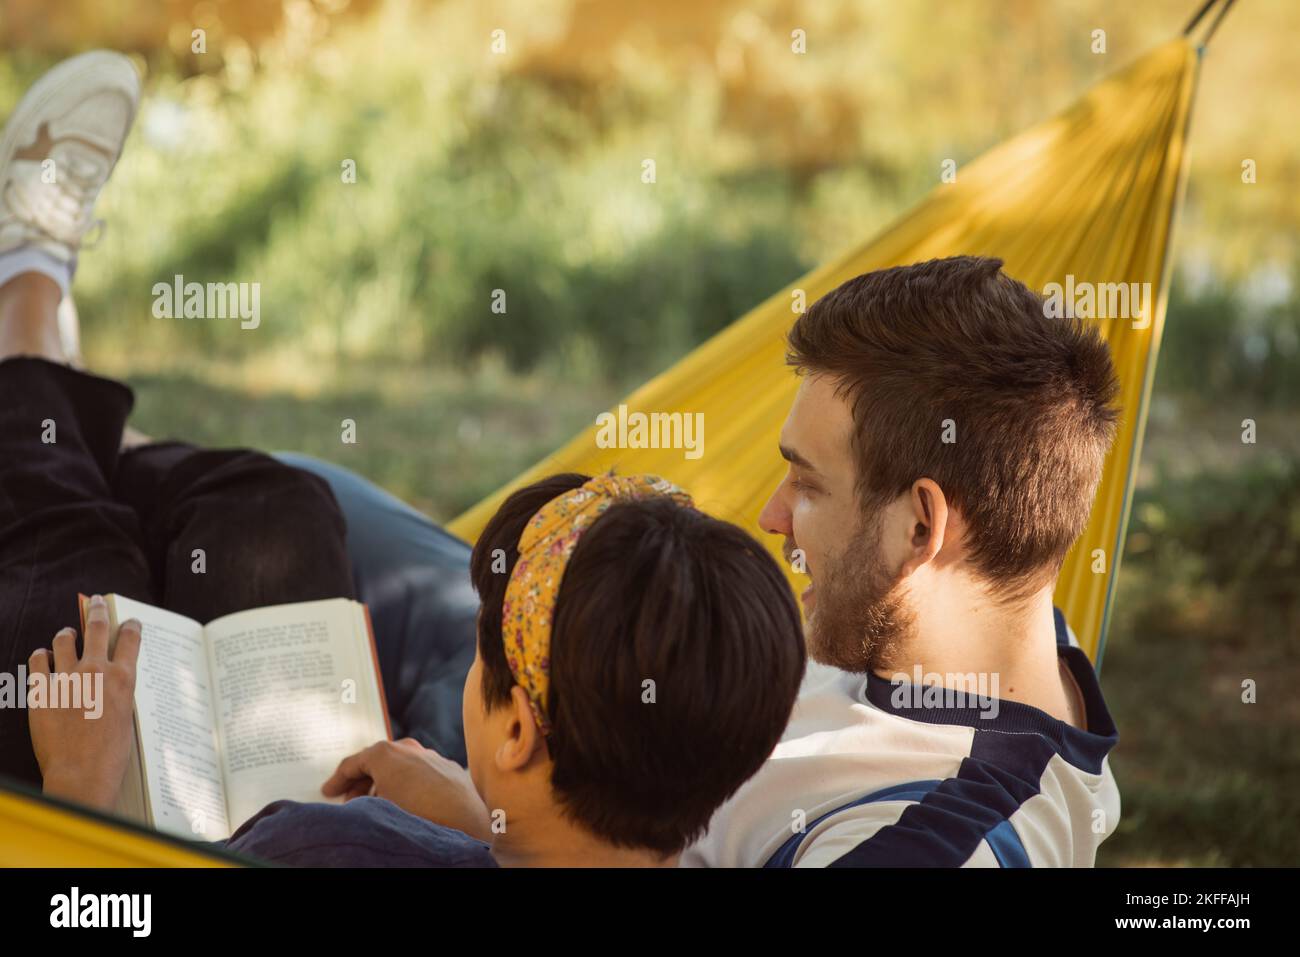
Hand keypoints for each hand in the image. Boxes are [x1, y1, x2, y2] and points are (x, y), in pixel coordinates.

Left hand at [30, 595, 140, 811]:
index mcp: (123, 678)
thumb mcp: (127, 716)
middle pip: (97, 628)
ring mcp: (66, 679)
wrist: (82, 773)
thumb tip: (112, 680)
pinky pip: (37, 662)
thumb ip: (119, 692)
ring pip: (63, 641)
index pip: (130, 639)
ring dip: (66, 634)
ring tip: (65, 635)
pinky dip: (40, 656)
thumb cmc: (110, 754)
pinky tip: (42, 656)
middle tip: (95, 604)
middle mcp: (96, 671)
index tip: (128, 622)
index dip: (130, 626)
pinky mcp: (42, 691)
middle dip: (97, 611)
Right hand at [322, 738, 491, 841]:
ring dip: (384, 782)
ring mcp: (431, 755)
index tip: (328, 791)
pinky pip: (421, 772)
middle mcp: (409, 748)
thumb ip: (360, 802)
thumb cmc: (416, 814)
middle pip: (376, 761)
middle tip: (349, 799)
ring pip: (400, 765)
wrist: (464, 824)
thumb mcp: (376, 808)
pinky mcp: (449, 767)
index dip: (338, 779)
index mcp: (385, 752)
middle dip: (361, 781)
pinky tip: (406, 801)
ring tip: (376, 803)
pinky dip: (407, 783)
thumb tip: (356, 805)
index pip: (353, 763)